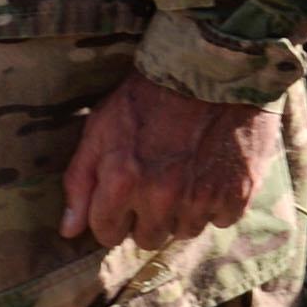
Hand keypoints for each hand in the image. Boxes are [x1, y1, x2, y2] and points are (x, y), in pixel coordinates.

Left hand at [64, 71, 283, 250]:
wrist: (212, 67)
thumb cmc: (149, 95)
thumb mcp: (101, 127)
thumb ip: (80, 181)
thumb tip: (69, 229)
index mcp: (123, 183)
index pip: (107, 233)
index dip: (111, 216)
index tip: (122, 196)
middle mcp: (161, 198)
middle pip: (148, 239)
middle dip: (147, 217)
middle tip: (157, 182)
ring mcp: (202, 199)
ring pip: (185, 231)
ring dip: (183, 211)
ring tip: (187, 174)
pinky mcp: (237, 194)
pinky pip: (221, 219)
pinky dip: (217, 202)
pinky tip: (213, 172)